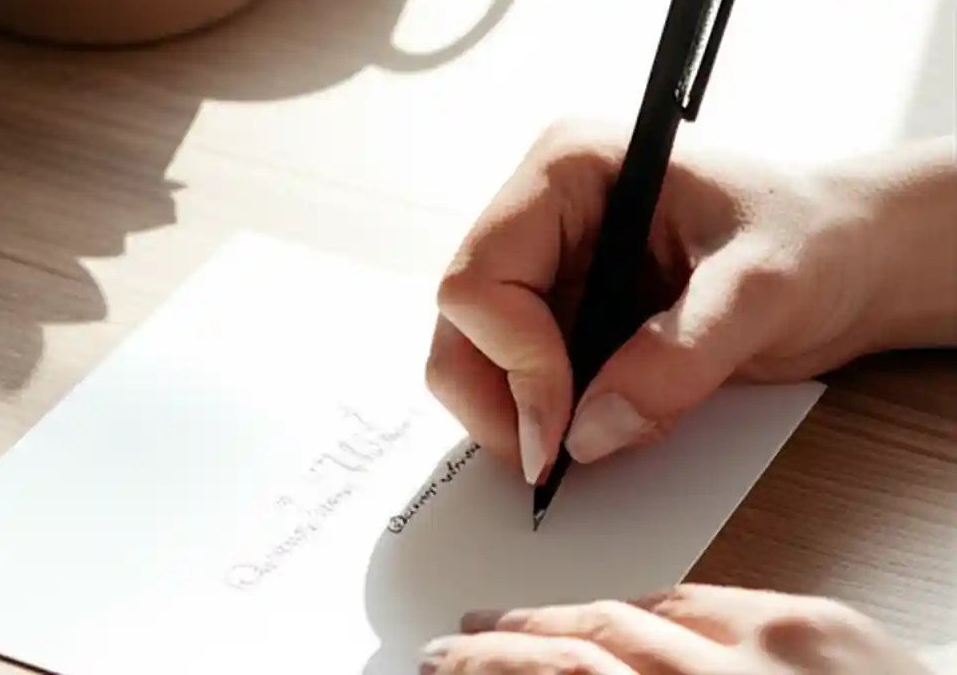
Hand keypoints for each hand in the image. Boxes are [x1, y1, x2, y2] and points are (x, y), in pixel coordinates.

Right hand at [419, 584, 929, 673]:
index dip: (486, 670)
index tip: (443, 666)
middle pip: (580, 648)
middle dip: (500, 643)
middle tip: (452, 644)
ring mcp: (776, 645)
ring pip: (630, 614)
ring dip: (556, 614)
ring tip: (509, 618)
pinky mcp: (817, 619)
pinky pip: (700, 594)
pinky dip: (640, 603)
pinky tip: (614, 607)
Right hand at [426, 122, 956, 481]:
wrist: (848, 260)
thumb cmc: (816, 240)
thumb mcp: (761, 291)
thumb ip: (677, 358)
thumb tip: (586, 435)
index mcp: (567, 172)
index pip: (479, 277)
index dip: (512, 361)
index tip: (564, 431)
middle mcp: (536, 215)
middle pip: (460, 325)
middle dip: (500, 400)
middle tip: (555, 461)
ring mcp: (543, 266)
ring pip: (473, 359)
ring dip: (518, 417)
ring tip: (589, 442)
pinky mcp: (557, 313)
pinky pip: (513, 379)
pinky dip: (541, 420)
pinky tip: (599, 425)